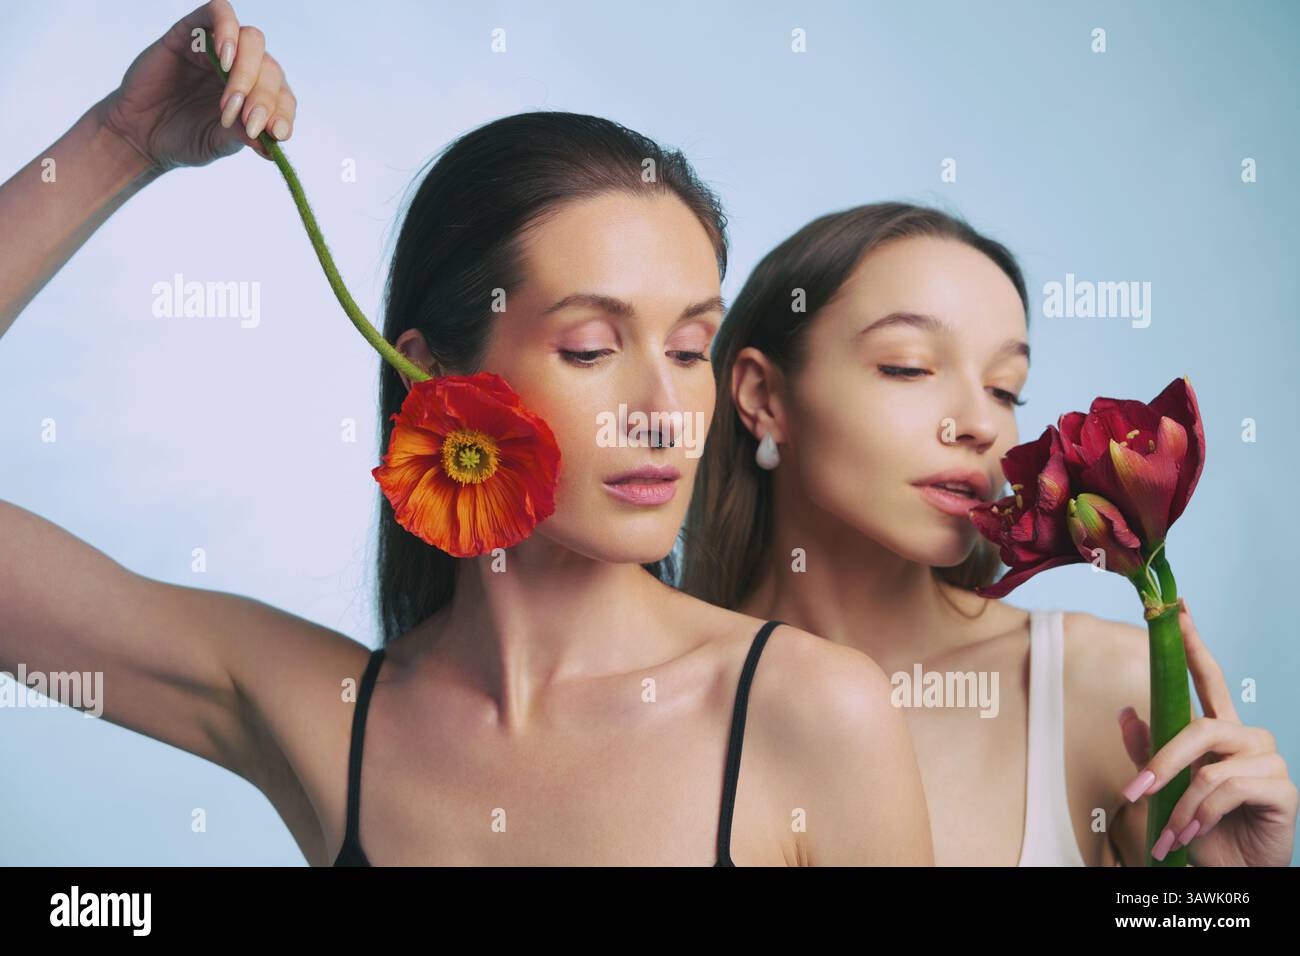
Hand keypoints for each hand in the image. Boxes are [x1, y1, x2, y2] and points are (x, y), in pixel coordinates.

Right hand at [94, 0, 296, 172]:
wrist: (140, 134)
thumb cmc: (183, 139)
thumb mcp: (219, 144)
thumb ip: (244, 136)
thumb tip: (274, 141)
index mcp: (257, 97)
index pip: (284, 97)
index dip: (285, 114)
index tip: (278, 135)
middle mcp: (244, 69)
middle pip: (270, 69)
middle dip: (262, 99)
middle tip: (246, 123)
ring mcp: (218, 48)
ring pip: (253, 40)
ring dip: (247, 73)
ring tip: (232, 102)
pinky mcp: (191, 31)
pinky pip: (219, 12)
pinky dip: (228, 30)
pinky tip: (225, 58)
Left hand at [1118, 597, 1297, 865]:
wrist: (1231, 871)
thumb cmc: (1200, 828)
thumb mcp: (1164, 790)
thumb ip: (1147, 750)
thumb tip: (1127, 710)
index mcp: (1220, 731)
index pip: (1207, 677)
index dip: (1193, 642)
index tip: (1178, 608)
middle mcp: (1248, 737)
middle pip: (1200, 727)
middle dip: (1161, 761)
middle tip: (1133, 792)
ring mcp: (1269, 761)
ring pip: (1209, 766)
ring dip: (1181, 804)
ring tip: (1171, 833)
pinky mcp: (1282, 789)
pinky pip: (1228, 789)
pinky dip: (1203, 814)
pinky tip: (1198, 833)